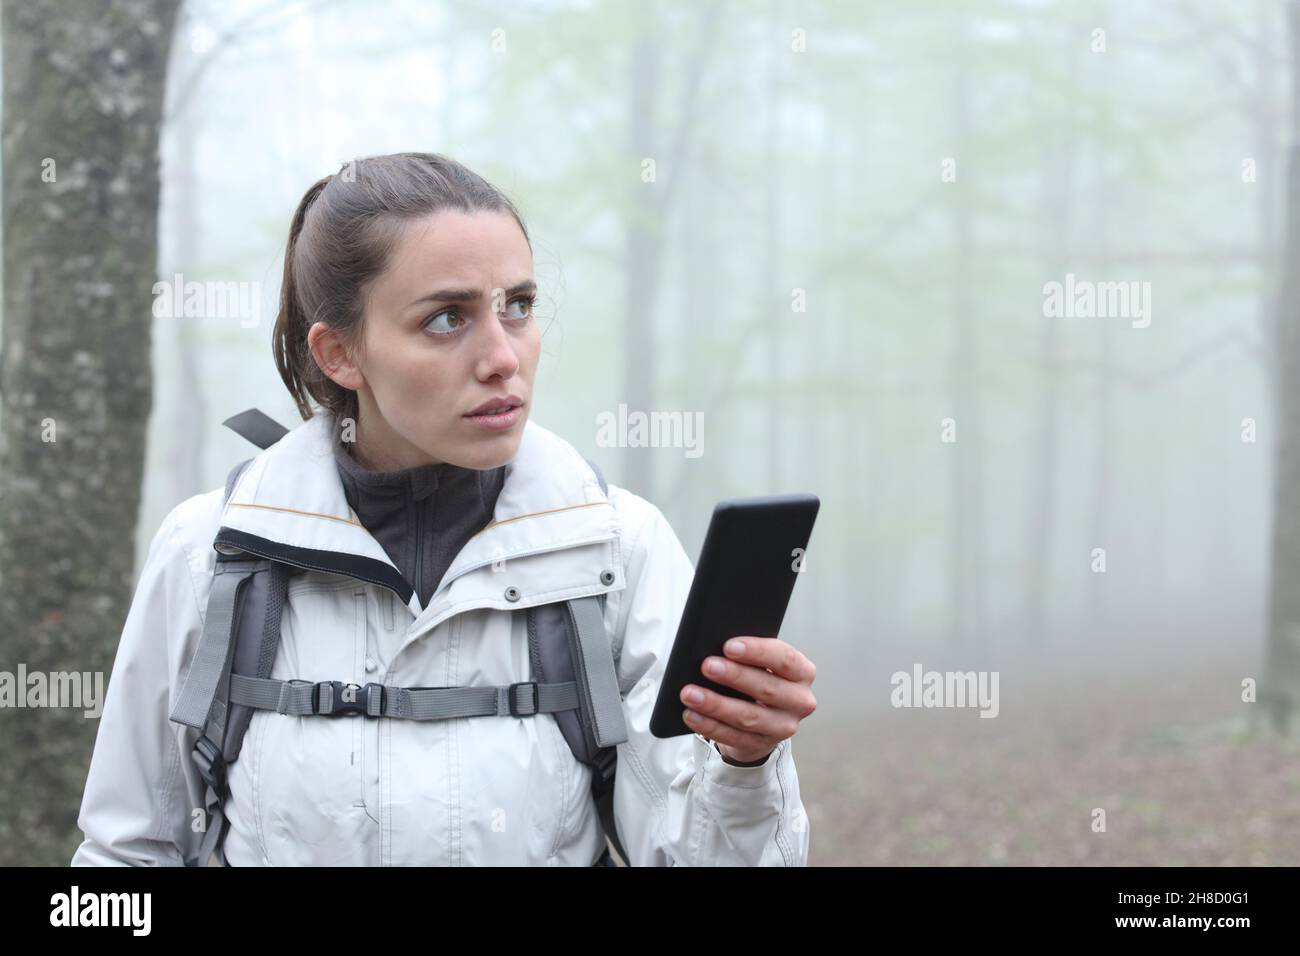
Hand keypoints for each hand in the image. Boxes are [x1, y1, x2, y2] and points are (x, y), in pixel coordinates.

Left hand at [679, 637, 816, 765]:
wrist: (765, 716)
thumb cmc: (759, 678)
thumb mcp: (762, 664)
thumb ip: (748, 656)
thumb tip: (715, 648)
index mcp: (802, 673)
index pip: (785, 659)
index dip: (757, 651)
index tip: (729, 646)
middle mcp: (799, 701)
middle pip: (767, 688)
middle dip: (734, 676)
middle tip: (707, 666)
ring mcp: (784, 727)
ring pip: (748, 716)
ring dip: (716, 704)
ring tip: (690, 693)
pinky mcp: (763, 745)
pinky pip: (734, 737)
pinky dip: (710, 726)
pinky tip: (692, 715)